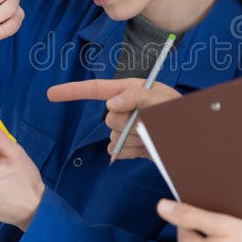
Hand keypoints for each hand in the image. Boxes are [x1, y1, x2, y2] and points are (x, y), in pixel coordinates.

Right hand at [47, 79, 180, 160]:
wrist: (191, 135)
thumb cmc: (179, 111)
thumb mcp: (163, 97)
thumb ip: (137, 96)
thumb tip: (110, 104)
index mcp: (127, 91)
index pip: (94, 89)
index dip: (71, 91)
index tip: (50, 94)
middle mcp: (123, 108)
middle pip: (108, 120)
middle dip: (129, 124)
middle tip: (152, 123)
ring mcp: (124, 129)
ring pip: (114, 139)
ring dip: (135, 140)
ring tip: (154, 135)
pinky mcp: (128, 146)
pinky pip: (118, 152)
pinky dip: (133, 152)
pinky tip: (147, 147)